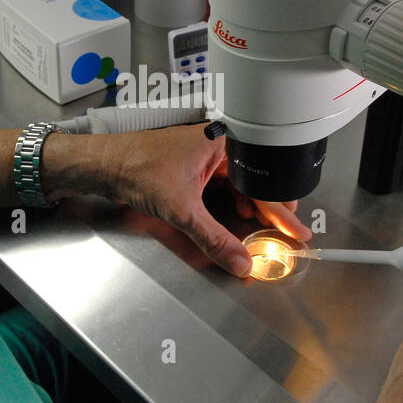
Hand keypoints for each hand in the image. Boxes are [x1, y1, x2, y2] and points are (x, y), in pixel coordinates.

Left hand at [95, 124, 311, 276]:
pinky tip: (236, 212)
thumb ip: (213, 239)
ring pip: (241, 181)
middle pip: (256, 180)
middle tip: (284, 229)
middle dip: (269, 207)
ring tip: (259, 224)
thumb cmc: (137, 167)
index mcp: (224, 142)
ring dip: (251, 204)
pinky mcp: (194, 163)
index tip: (296, 228)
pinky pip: (225, 182)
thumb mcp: (182, 210)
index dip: (281, 209)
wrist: (106, 163)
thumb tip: (238, 260)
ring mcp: (206, 152)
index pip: (263, 181)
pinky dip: (233, 199)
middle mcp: (218, 143)